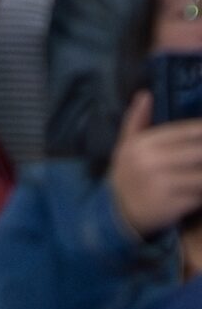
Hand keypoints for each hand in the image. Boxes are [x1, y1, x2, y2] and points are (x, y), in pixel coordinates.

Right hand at [109, 92, 201, 236]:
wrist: (116, 214)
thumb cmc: (127, 176)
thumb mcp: (126, 147)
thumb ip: (137, 121)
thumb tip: (144, 94)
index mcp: (143, 143)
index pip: (190, 130)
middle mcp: (150, 161)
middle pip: (200, 151)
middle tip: (201, 159)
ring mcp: (161, 184)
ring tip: (198, 174)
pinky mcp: (170, 205)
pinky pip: (199, 196)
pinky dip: (201, 194)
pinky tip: (196, 192)